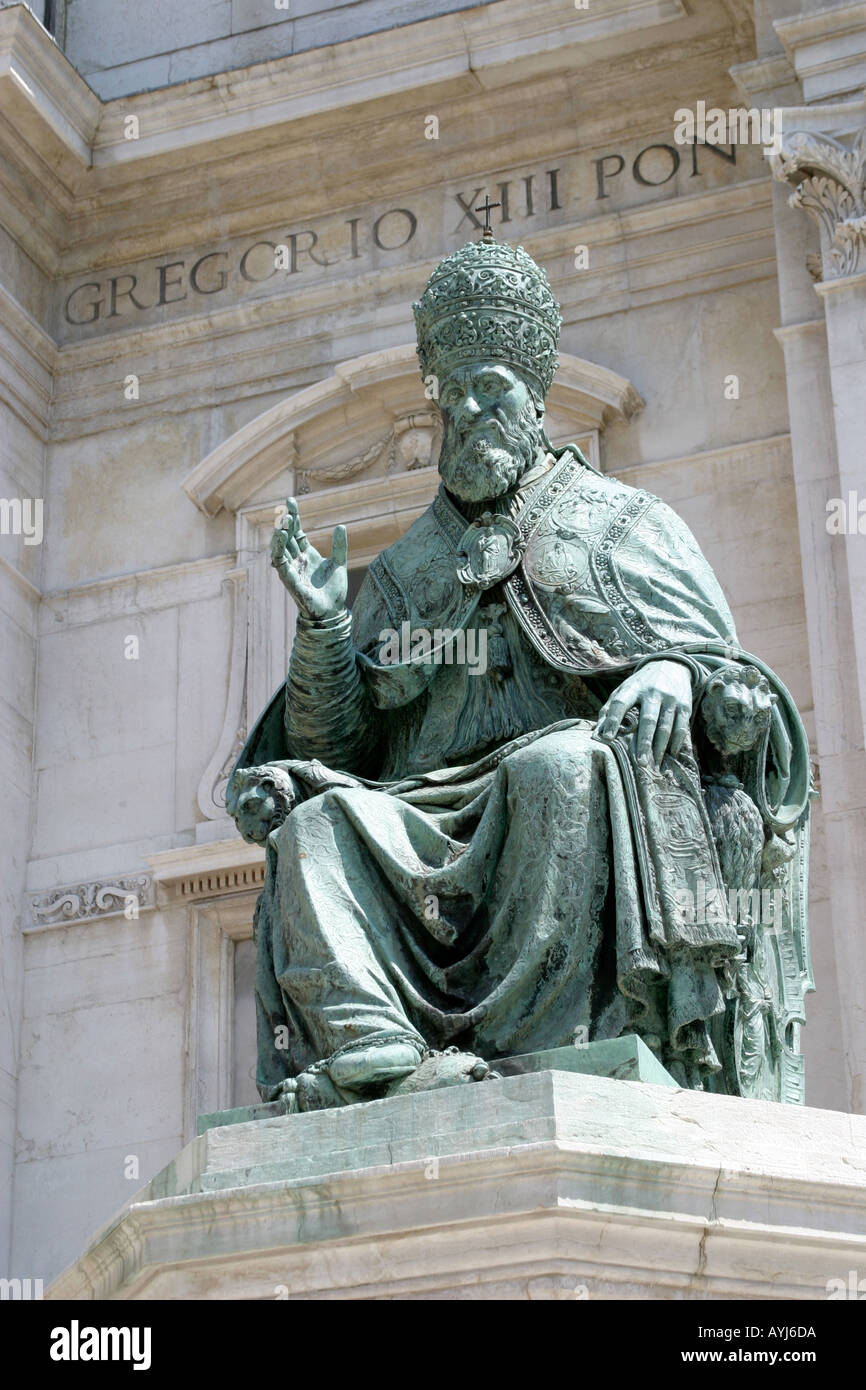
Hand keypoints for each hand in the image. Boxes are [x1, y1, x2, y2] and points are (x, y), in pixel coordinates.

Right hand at [270, 497, 347, 620]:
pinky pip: (280, 562)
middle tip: (286, 509)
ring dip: (280, 535)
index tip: (290, 501)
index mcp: (307, 554)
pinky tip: (281, 536)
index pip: (297, 532)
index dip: (293, 517)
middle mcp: (297, 560)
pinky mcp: (289, 579)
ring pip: (280, 548)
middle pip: (287, 537)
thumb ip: (339, 546)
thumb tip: (341, 526)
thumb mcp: (339, 563)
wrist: (332, 612)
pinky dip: (278, 549)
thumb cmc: (334, 590)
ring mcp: (292, 569)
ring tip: (283, 521)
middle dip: (285, 523)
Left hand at [595, 659, 692, 765]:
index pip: (620, 703)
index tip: (607, 738)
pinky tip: (671, 754)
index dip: (612, 720)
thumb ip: (608, 710)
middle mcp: (653, 692)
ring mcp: (670, 699)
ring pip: (666, 726)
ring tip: (654, 765)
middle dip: (643, 742)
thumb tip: (595, 735)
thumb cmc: (640, 684)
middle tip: (639, 763)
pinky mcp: (684, 705)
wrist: (670, 665)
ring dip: (660, 748)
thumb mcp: (623, 690)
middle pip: (648, 720)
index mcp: (633, 688)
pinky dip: (676, 742)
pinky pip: (681, 726)